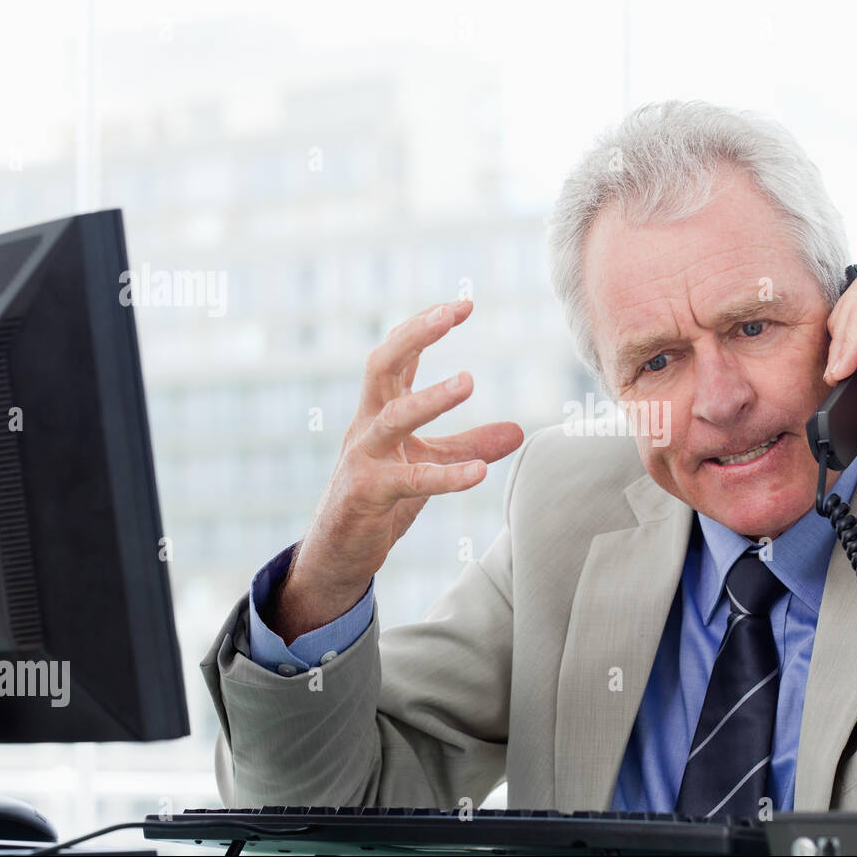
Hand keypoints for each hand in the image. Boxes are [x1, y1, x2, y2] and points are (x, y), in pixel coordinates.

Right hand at [274, 299, 523, 641]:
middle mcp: (366, 424)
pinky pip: (410, 481)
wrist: (338, 553)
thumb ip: (469, 446)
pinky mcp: (367, 494)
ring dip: (430, 398)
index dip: (424, 327)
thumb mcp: (430, 466)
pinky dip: (446, 475)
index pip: (398, 356)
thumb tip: (518, 431)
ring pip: (393, 417)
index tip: (463, 303)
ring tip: (468, 381)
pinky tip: (480, 472)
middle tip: (452, 312)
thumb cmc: (380, 500)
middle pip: (382, 365)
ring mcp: (363, 457)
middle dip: (414, 334)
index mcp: (379, 410)